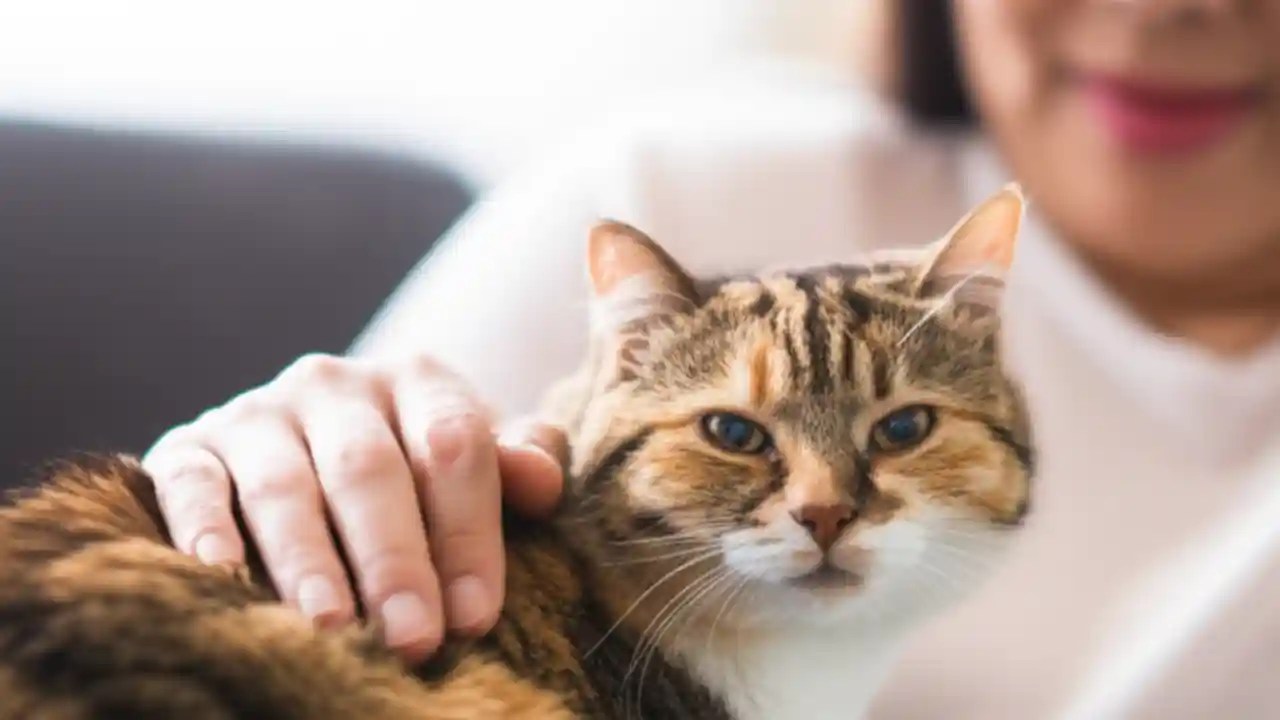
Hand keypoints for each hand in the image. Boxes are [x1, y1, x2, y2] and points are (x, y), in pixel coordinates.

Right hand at [143, 353, 565, 660]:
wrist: (312, 444)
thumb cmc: (419, 470)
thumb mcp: (476, 460)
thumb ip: (517, 461)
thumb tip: (540, 479)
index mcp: (417, 381)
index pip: (453, 446)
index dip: (467, 532)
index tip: (475, 615)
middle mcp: (334, 385)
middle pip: (370, 469)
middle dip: (394, 559)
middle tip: (413, 638)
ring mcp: (258, 413)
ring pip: (284, 485)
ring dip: (309, 560)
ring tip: (331, 626)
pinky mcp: (191, 447)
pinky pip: (192, 483)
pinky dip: (203, 528)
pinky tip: (221, 575)